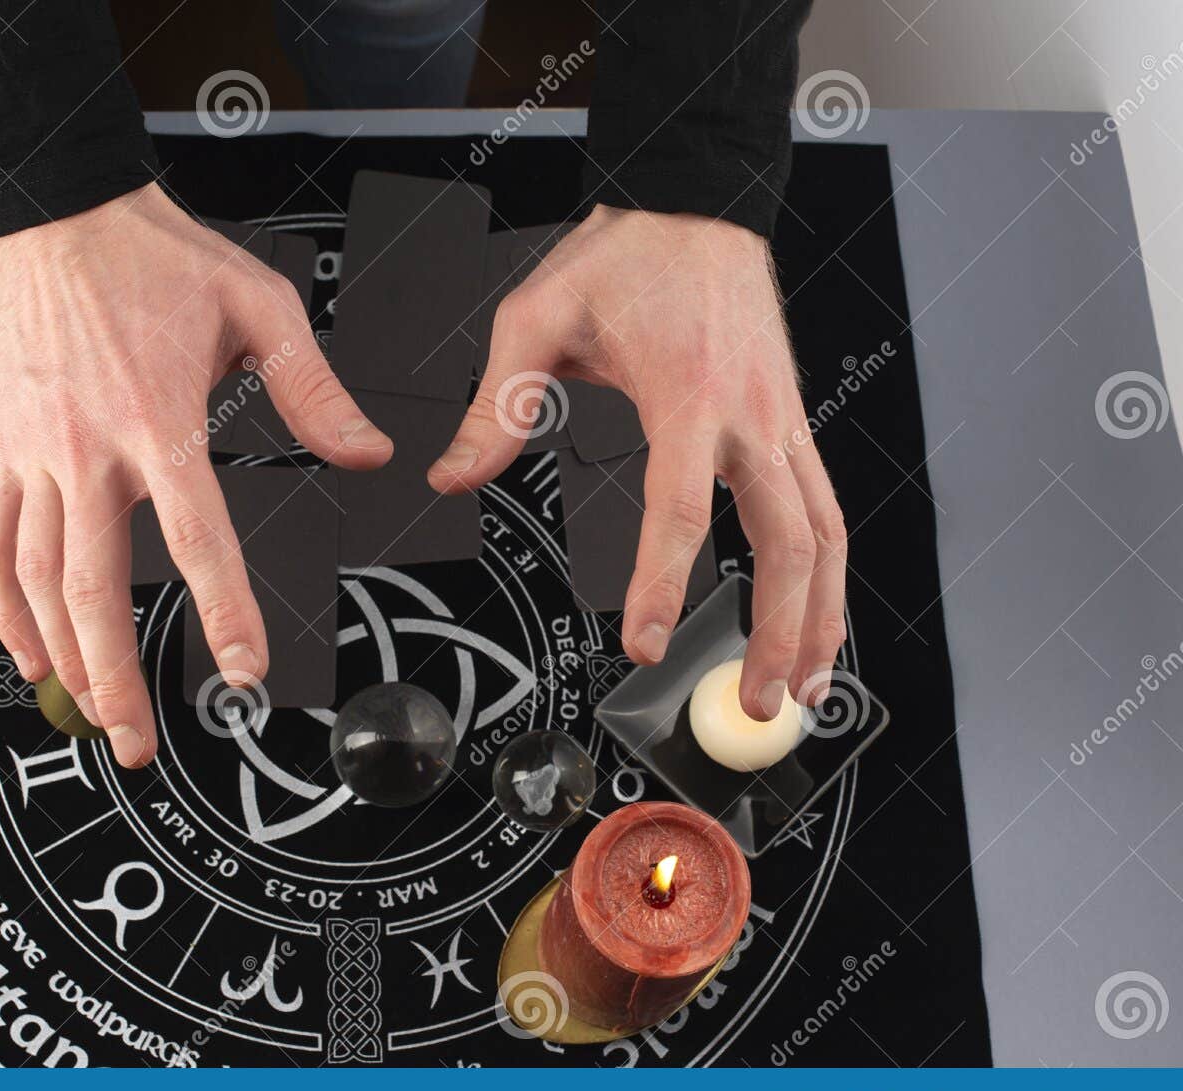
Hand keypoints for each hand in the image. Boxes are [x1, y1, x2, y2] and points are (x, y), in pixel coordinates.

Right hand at [0, 183, 392, 765]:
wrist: (59, 212)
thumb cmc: (157, 257)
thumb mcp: (260, 306)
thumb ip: (316, 389)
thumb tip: (368, 453)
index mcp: (160, 421)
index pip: (198, 539)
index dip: (223, 614)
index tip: (245, 674)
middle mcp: (89, 449)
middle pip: (95, 588)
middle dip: (117, 677)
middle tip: (139, 742)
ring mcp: (36, 454)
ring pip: (35, 580)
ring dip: (61, 658)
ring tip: (89, 716)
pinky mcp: (4, 449)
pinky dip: (4, 606)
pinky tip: (28, 648)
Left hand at [429, 207, 846, 720]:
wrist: (696, 201)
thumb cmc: (627, 254)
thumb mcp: (537, 314)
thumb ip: (498, 404)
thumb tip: (453, 476)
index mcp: (686, 391)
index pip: (682, 508)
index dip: (665, 582)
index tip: (646, 641)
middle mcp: (751, 413)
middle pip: (789, 543)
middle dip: (776, 631)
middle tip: (752, 701)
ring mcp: (784, 419)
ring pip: (826, 535)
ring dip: (820, 617)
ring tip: (804, 687)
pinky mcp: (794, 422)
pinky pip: (825, 509)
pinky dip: (826, 573)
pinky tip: (814, 616)